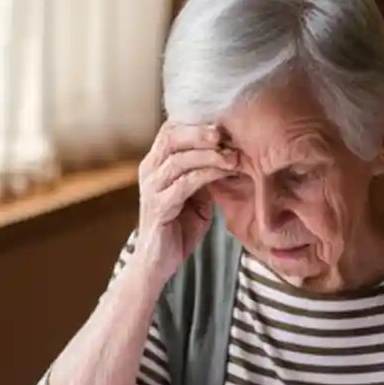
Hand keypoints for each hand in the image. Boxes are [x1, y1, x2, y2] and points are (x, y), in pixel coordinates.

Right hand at [133, 121, 238, 282]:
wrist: (158, 262)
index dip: (196, 122)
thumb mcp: (196, 194)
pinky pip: (185, 183)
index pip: (171, 129)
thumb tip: (232, 153)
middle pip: (172, 137)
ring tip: (234, 156)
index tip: (225, 123)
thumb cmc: (178, 226)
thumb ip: (205, 173)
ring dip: (210, 154)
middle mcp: (149, 171)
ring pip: (180, 158)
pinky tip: (226, 172)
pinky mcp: (159, 208)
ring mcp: (151, 189)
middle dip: (202, 132)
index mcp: (155, 163)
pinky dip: (208, 175)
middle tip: (227, 134)